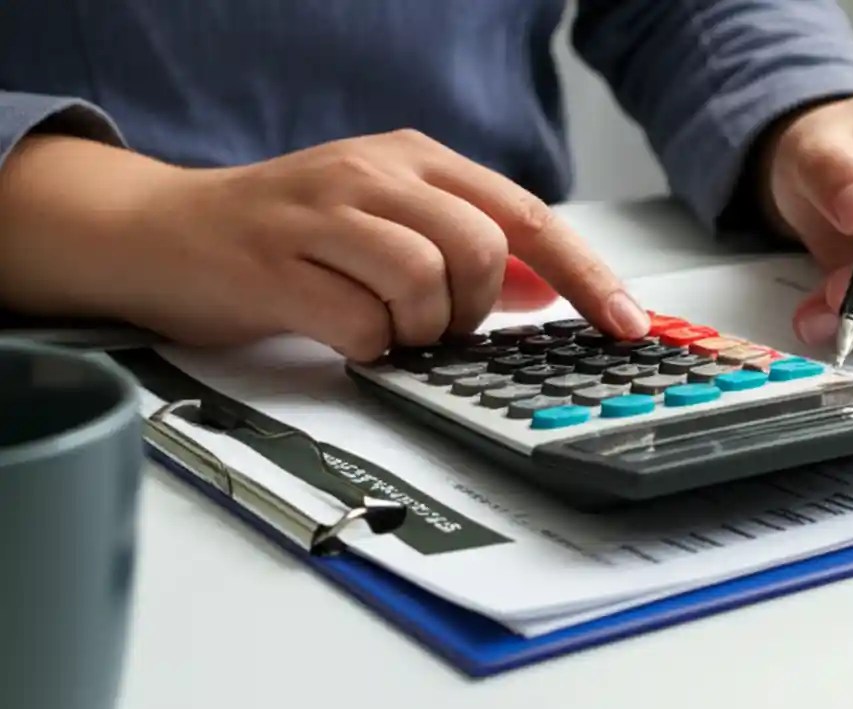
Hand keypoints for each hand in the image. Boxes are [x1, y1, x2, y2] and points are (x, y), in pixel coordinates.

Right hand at [0, 131, 648, 360]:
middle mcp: (375, 172)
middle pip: (481, 248)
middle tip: (435, 324)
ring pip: (425, 280)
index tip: (627, 324)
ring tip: (381, 325)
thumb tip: (545, 288)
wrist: (165, 230)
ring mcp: (323, 210)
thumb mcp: (390, 226)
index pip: (527, 214)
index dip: (586, 273)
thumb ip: (468, 249)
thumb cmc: (291, 237)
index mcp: (415, 161)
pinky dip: (365, 344)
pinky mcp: (277, 261)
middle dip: (472, 308)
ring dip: (417, 328)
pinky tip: (339, 329)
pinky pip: (360, 323)